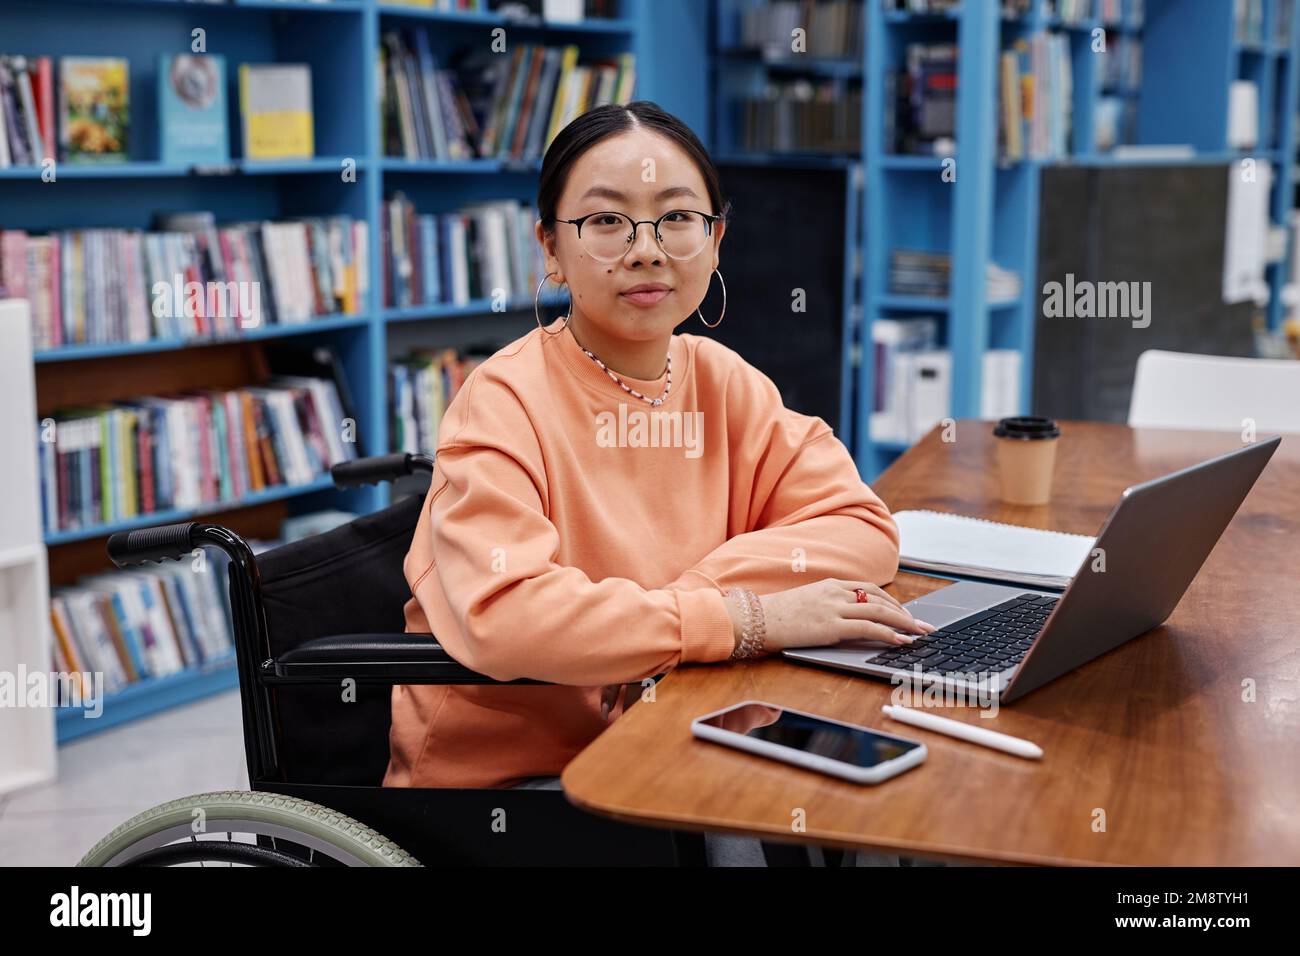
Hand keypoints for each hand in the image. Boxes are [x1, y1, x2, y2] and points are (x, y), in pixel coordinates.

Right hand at [727, 578, 934, 654]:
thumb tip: (836, 621)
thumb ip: (822, 608)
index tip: (905, 612)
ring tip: (920, 633)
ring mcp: (834, 607)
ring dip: (904, 622)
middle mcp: (834, 592)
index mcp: (828, 585)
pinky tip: (900, 641)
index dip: (890, 601)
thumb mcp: (802, 605)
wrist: (754, 619)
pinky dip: (888, 633)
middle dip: (905, 612)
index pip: (868, 589)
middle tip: (923, 624)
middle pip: (879, 598)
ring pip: (879, 611)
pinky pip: (868, 627)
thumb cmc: (773, 616)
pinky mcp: (831, 625)